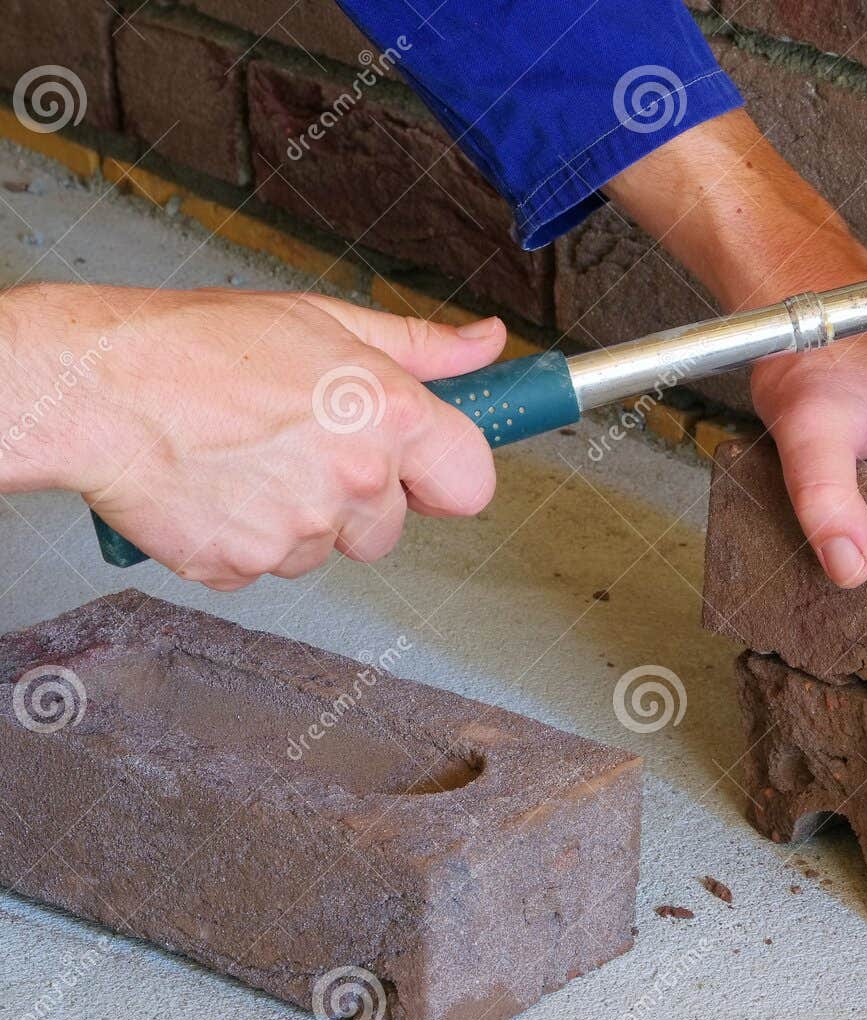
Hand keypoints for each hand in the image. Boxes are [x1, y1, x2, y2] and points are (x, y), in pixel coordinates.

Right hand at [0, 284, 503, 589]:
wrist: (96, 388)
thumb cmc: (199, 345)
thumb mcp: (323, 321)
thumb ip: (419, 346)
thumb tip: (486, 343)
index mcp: (389, 414)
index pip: (472, 482)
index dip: (444, 478)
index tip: (420, 471)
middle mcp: (356, 478)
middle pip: (391, 527)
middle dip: (356, 499)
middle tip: (298, 447)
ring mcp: (300, 530)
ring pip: (327, 549)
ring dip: (298, 519)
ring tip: (247, 460)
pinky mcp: (244, 565)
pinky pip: (266, 567)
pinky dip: (244, 538)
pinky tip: (217, 488)